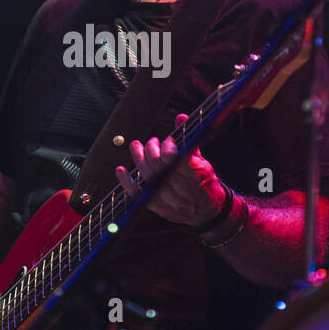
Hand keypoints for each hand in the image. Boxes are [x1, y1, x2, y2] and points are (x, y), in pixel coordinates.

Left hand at [115, 113, 227, 227]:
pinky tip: (121, 170)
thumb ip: (190, 141)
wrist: (207, 212)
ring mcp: (169, 201)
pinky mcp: (158, 208)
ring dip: (139, 158)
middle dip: (152, 149)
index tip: (167, 141)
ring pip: (147, 177)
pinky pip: (138, 194)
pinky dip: (127, 182)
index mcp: (196, 177)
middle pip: (158, 167)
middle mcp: (182, 191)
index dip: (168, 147)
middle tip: (152, 142)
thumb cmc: (205, 182)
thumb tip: (181, 117)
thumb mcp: (203, 162)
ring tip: (136, 147)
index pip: (175, 159)